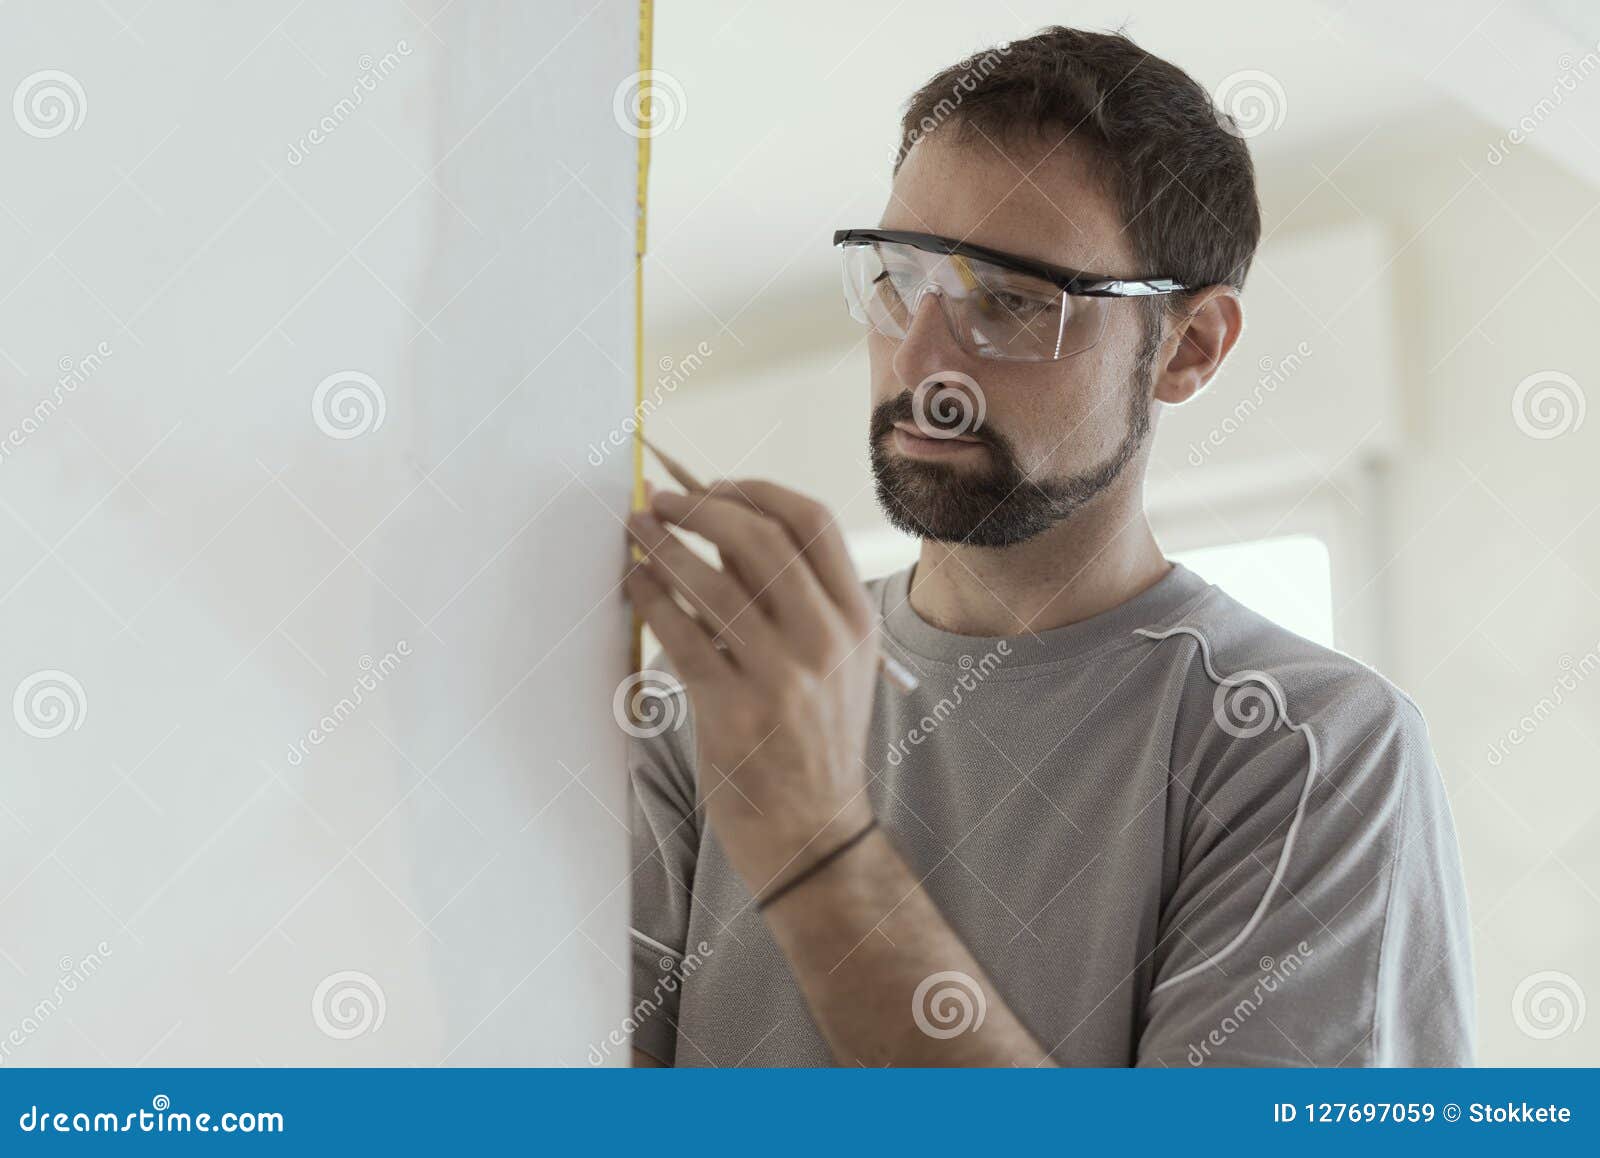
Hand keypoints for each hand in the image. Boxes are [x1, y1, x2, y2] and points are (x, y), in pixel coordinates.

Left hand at [624, 480, 879, 894]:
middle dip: (700, 506)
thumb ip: (801, 601)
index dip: (754, 491)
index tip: (713, 484)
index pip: (811, 522)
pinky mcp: (734, 711)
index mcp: (856, 620)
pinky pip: (680, 635)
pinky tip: (636, 585)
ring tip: (636, 530)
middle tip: (659, 500)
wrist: (813, 833)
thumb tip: (727, 525)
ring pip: (711, 583)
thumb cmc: (814, 741)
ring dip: (663, 545)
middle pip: (759, 538)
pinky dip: (651, 598)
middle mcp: (826, 641)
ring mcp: (782, 677)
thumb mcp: (839, 663)